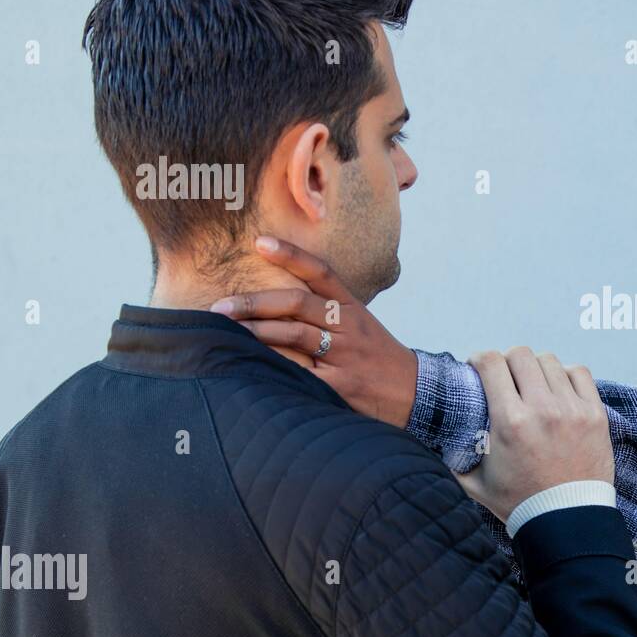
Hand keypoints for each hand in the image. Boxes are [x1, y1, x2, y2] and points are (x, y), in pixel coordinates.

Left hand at [210, 237, 416, 427]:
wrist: (415, 394)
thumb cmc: (379, 359)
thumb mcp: (361, 327)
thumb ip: (327, 314)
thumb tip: (278, 304)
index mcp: (353, 308)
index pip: (322, 273)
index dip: (291, 256)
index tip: (260, 242)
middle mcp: (349, 327)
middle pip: (297, 304)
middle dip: (255, 304)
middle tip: (220, 307)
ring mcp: (345, 355)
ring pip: (294, 335)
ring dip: (255, 332)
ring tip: (226, 332)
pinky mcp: (341, 386)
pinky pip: (301, 374)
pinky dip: (274, 370)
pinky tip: (249, 369)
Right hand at [456, 347, 613, 523]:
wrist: (566, 520)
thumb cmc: (521, 503)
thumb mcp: (475, 482)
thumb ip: (451, 459)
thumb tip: (429, 440)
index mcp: (510, 422)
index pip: (491, 363)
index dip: (480, 359)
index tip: (479, 367)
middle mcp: (542, 409)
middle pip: (520, 355)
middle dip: (507, 361)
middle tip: (506, 376)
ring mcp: (572, 410)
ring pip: (550, 362)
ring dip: (536, 369)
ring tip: (533, 385)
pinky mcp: (595, 415)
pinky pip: (579, 373)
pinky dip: (566, 375)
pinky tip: (558, 389)